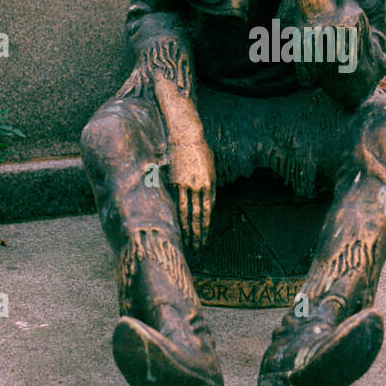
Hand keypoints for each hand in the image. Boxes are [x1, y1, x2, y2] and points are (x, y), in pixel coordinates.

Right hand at [168, 133, 214, 250]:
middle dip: (197, 233)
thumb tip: (209, 204)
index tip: (204, 239)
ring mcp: (185, 185)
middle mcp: (199, 187)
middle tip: (196, 248)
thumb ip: (210, 187)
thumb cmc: (201, 152)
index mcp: (210, 184)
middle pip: (198, 216)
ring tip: (186, 242)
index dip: (205, 227)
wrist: (187, 137)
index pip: (208, 211)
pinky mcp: (173, 181)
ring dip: (186, 229)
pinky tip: (174, 225)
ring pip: (186, 212)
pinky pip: (175, 201)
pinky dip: (175, 215)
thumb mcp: (212, 169)